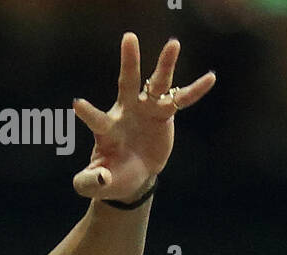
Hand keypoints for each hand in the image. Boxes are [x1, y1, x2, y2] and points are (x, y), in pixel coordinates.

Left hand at [72, 33, 214, 201]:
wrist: (131, 179)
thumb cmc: (108, 179)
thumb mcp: (91, 185)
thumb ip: (89, 182)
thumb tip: (102, 177)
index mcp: (107, 130)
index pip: (96, 120)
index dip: (88, 113)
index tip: (76, 104)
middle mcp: (126, 113)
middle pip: (127, 84)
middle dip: (129, 62)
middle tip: (129, 38)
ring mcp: (147, 110)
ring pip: (157, 84)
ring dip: (165, 65)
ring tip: (173, 44)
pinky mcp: (164, 114)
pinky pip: (181, 100)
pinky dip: (195, 90)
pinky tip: (210, 78)